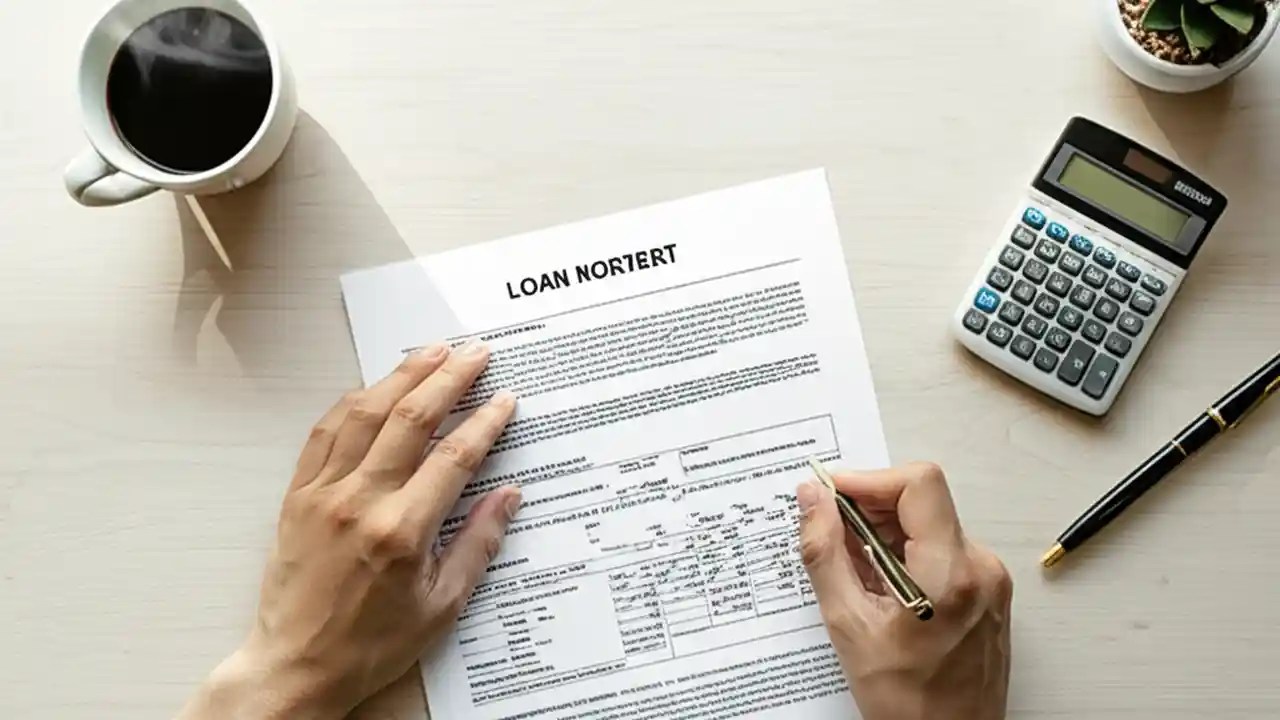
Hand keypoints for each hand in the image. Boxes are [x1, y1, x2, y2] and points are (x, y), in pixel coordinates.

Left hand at [178, 341, 520, 719]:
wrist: (296, 666)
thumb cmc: (370, 645)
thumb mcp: (441, 606)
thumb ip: (477, 545)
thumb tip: (508, 496)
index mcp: (401, 532)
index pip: (454, 457)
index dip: (484, 422)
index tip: (504, 400)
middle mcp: (360, 502)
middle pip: (411, 419)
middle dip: (448, 378)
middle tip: (475, 353)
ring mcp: (323, 494)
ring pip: (365, 414)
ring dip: (401, 376)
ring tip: (431, 352)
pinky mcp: (297, 496)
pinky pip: (324, 433)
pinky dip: (351, 403)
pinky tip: (372, 387)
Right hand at [796, 463, 1011, 719]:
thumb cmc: (908, 704)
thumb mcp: (848, 625)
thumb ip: (825, 553)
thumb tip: (812, 501)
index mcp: (950, 573)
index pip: (918, 484)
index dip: (869, 480)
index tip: (833, 494)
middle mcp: (980, 569)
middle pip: (922, 502)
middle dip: (870, 509)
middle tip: (832, 535)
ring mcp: (989, 581)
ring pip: (930, 526)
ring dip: (886, 536)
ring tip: (856, 576)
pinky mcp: (987, 592)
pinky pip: (942, 550)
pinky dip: (906, 555)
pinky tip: (881, 590)